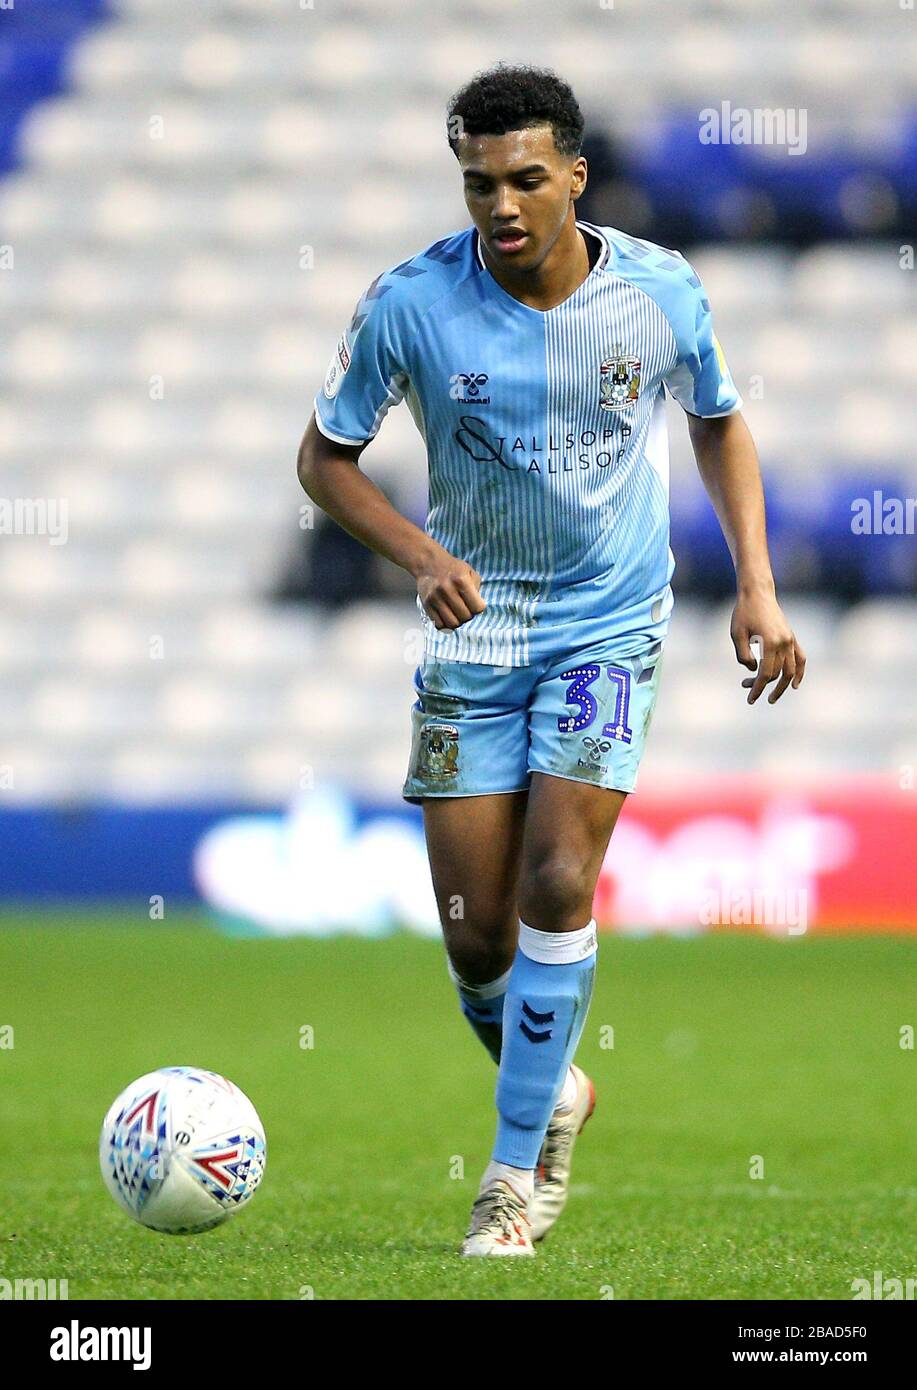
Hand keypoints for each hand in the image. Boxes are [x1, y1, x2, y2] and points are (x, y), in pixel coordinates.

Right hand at [415, 546, 485, 629]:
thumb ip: (476, 589)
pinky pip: (439, 624)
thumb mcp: (470, 572)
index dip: (479, 608)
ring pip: (453, 623)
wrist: (428, 563)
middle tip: (466, 608)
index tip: (475, 603)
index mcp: (461, 580)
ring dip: (458, 621)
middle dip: (469, 615)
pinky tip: (447, 616)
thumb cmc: (452, 568)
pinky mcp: (427, 605)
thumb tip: (476, 607)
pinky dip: (446, 624)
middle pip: (465, 617)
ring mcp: (435, 598)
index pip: (477, 608)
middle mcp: (447, 590)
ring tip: (457, 614)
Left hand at [731, 585, 805, 704]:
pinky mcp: (792, 637)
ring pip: (791, 670)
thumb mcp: (736, 634)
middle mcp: (784, 643)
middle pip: (777, 674)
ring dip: (782, 686)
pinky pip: (801, 658)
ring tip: (771, 697)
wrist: (757, 594)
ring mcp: (790, 640)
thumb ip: (743, 655)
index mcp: (770, 642)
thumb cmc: (743, 613)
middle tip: (746, 688)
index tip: (750, 700)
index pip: (766, 674)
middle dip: (762, 685)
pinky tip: (795, 685)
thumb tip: (754, 670)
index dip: (758, 689)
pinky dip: (800, 672)